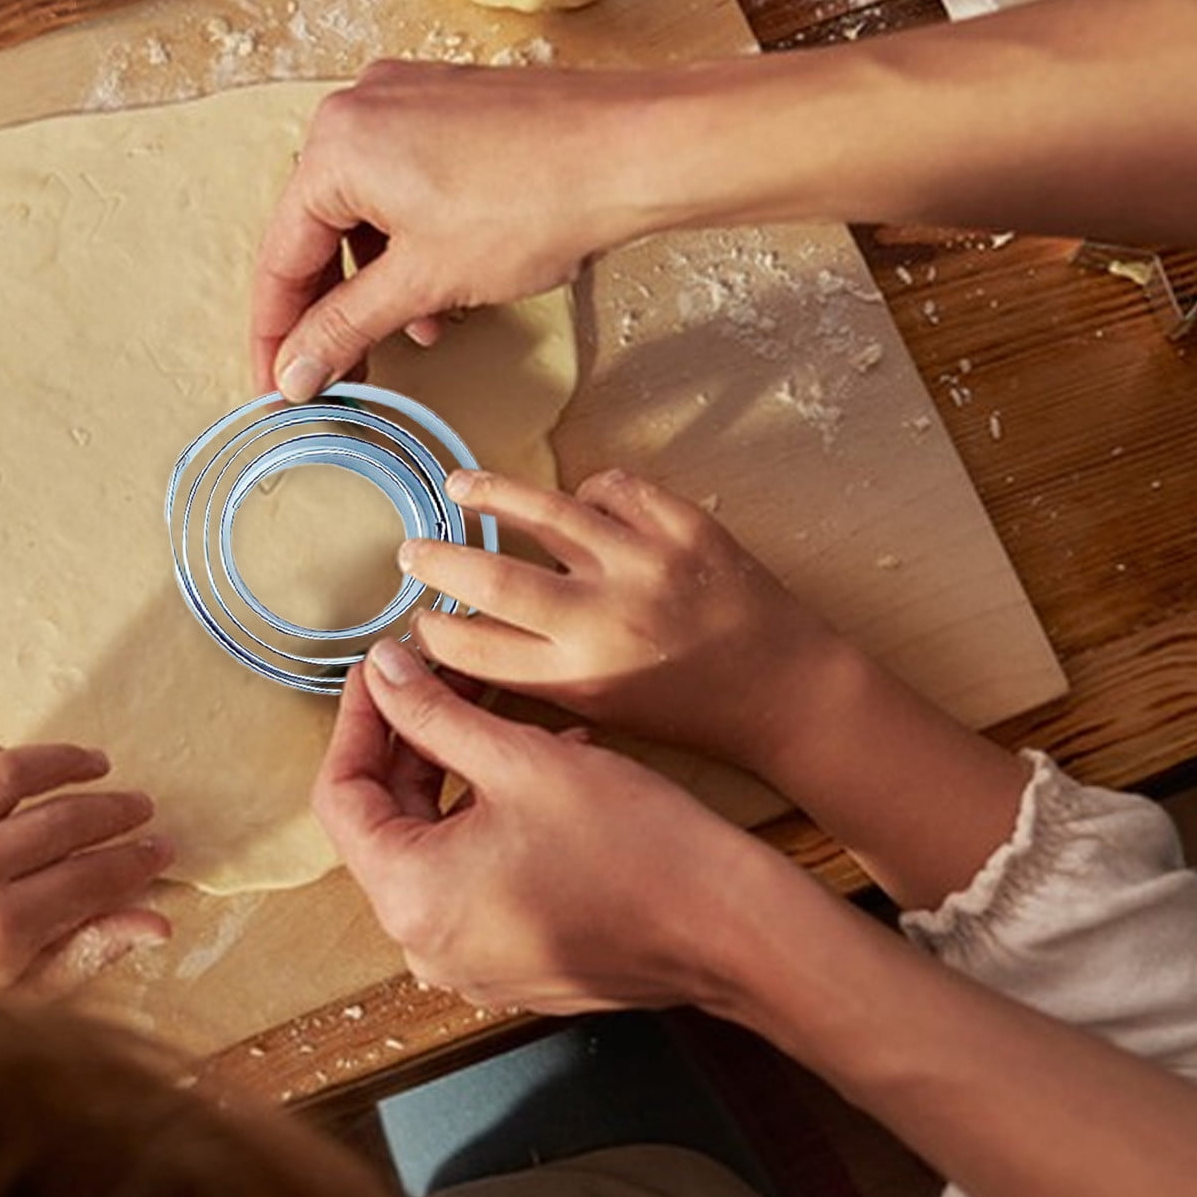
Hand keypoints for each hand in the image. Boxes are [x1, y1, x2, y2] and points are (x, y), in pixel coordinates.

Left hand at [0, 742, 173, 1074]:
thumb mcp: (10, 1004)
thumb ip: (84, 953)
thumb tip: (158, 922)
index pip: (93, 875)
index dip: (138, 860)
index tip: (165, 848)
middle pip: (61, 819)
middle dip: (113, 811)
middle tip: (142, 807)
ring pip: (6, 773)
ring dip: (60, 761)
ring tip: (96, 763)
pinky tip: (10, 762)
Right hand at [252, 60, 687, 399]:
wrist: (634, 151)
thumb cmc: (534, 203)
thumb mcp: (423, 283)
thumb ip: (346, 328)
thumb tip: (294, 372)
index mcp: (336, 146)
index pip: (281, 258)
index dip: (276, 336)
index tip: (276, 389)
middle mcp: (360, 111)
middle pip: (319, 234)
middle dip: (332, 313)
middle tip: (338, 378)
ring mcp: (408, 103)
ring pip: (367, 215)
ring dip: (379, 285)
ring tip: (414, 334)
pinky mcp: (451, 112)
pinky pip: (405, 188)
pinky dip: (413, 246)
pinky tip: (444, 290)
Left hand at [313, 640, 826, 1013]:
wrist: (730, 929)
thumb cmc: (635, 846)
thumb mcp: (520, 758)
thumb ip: (434, 712)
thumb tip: (383, 671)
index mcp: (411, 898)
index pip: (341, 796)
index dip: (358, 721)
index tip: (379, 669)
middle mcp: (427, 944)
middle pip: (389, 822)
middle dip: (415, 741)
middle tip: (441, 674)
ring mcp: (471, 960)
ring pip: (438, 846)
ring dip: (462, 774)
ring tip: (503, 712)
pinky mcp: (514, 962)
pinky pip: (478, 879)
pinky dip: (493, 820)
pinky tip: (542, 766)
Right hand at [405, 467, 848, 776]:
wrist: (785, 689)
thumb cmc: (688, 710)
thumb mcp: (601, 710)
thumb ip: (538, 670)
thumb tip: (469, 628)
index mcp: (579, 678)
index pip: (474, 647)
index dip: (433, 631)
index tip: (418, 618)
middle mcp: (605, 620)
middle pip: (489, 577)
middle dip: (436, 560)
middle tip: (411, 550)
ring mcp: (645, 564)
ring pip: (543, 510)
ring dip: (489, 494)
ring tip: (458, 486)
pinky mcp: (684, 526)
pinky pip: (612, 487)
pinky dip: (588, 492)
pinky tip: (580, 504)